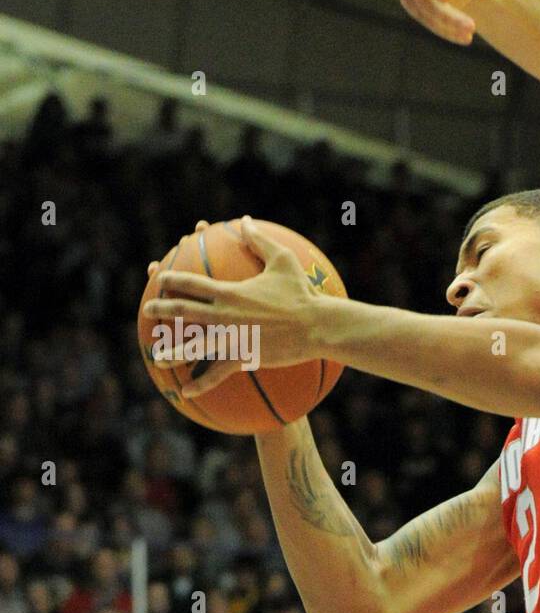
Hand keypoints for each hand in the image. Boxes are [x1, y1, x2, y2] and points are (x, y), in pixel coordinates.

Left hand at [143, 216, 327, 396]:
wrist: (317, 326)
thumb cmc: (303, 292)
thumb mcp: (283, 260)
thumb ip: (259, 240)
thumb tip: (244, 221)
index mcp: (230, 292)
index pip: (191, 284)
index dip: (172, 280)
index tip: (159, 279)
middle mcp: (225, 315)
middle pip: (183, 312)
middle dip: (161, 310)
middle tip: (148, 310)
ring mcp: (232, 338)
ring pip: (194, 346)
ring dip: (173, 352)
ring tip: (157, 357)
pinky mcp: (244, 357)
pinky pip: (218, 374)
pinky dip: (202, 383)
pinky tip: (187, 391)